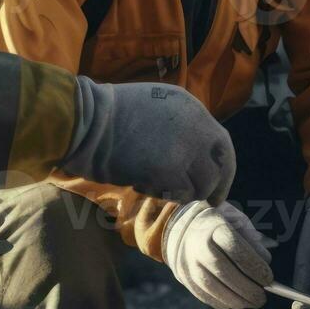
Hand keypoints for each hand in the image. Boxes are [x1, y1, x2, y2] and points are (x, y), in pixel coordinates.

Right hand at [60, 77, 234, 202]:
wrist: (86, 121)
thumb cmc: (107, 114)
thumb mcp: (154, 107)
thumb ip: (177, 127)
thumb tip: (190, 154)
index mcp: (191, 107)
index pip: (222, 144)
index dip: (223, 168)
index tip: (217, 185)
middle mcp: (196, 125)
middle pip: (220, 168)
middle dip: (214, 188)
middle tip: (207, 201)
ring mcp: (185, 149)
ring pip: (200, 186)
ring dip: (182, 192)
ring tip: (155, 183)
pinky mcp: (170, 170)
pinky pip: (177, 194)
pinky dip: (161, 194)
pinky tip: (140, 182)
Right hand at [163, 201, 273, 308]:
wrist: (183, 228)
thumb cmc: (219, 226)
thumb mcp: (237, 222)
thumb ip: (252, 240)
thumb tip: (266, 261)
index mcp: (214, 226)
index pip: (236, 249)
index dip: (254, 267)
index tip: (268, 279)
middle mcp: (198, 244)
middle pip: (224, 271)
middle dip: (247, 289)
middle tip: (262, 298)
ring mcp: (188, 262)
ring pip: (212, 287)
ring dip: (236, 300)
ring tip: (252, 303)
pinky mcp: (184, 277)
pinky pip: (204, 295)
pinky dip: (222, 302)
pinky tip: (236, 302)